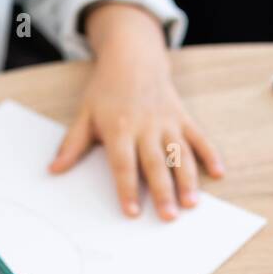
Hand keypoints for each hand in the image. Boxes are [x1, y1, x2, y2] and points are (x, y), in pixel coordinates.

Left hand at [49, 2, 223, 220]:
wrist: (133, 56)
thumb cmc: (106, 90)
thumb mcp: (85, 114)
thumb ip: (73, 144)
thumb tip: (54, 169)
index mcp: (119, 128)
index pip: (123, 164)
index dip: (127, 189)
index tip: (132, 212)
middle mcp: (146, 126)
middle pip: (155, 163)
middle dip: (163, 191)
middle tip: (169, 217)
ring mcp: (167, 122)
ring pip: (180, 154)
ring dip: (187, 180)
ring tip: (192, 204)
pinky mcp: (183, 117)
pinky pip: (199, 138)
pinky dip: (210, 155)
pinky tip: (218, 173)